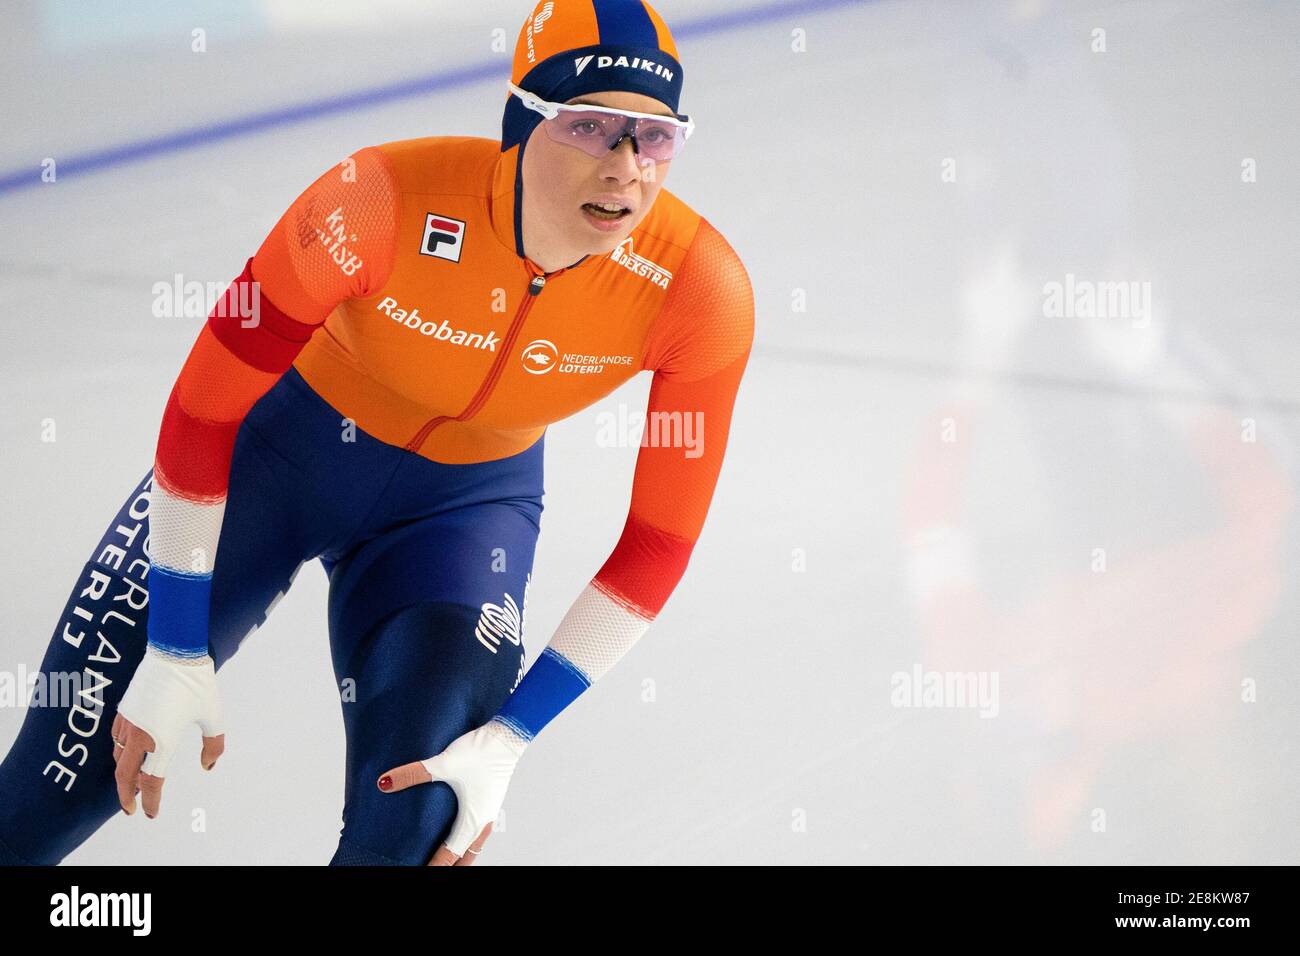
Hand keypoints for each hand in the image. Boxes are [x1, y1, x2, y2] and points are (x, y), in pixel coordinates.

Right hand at [113, 646, 224, 817]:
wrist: (174, 650)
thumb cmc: (198, 682)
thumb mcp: (214, 715)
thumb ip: (213, 744)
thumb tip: (208, 766)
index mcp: (162, 740)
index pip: (150, 781)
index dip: (151, 801)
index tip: (151, 813)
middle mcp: (141, 734)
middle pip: (124, 776)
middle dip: (126, 796)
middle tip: (131, 809)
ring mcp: (128, 721)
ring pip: (119, 757)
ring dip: (124, 774)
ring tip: (134, 782)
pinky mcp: (124, 708)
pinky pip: (117, 738)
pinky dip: (120, 753)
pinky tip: (129, 752)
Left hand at [377, 719, 526, 865]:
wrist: (507, 737)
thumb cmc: (481, 753)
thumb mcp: (444, 764)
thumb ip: (414, 774)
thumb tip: (385, 782)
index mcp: (471, 822)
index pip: (449, 857)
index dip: (432, 867)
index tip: (416, 871)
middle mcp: (482, 824)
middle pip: (463, 859)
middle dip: (447, 867)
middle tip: (427, 867)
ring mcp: (488, 815)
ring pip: (472, 848)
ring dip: (457, 857)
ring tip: (439, 858)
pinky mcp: (489, 805)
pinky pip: (477, 835)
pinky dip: (464, 843)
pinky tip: (454, 833)